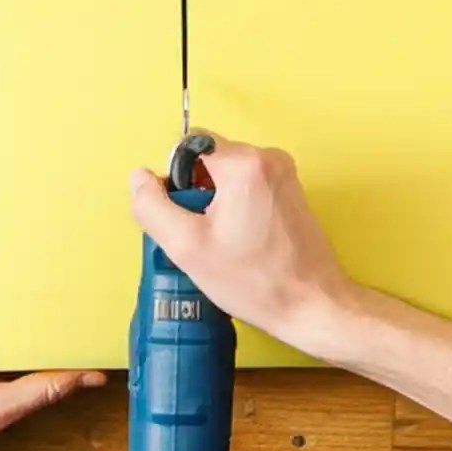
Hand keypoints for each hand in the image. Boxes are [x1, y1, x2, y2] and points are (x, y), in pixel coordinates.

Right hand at [129, 135, 354, 351]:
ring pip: (227, 175)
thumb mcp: (187, 247)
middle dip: (196, 193)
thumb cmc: (255, 280)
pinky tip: (242, 243)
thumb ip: (152, 206)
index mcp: (244, 163)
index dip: (176, 179)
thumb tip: (139, 178)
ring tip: (225, 243)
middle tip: (204, 236)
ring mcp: (284, 174)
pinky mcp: (291, 191)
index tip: (188, 215)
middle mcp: (268, 158)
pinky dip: (236, 208)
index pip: (189, 145)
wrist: (312, 304)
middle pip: (209, 160)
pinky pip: (248, 186)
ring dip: (215, 204)